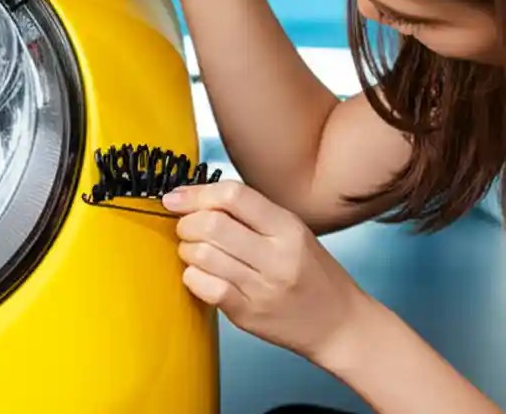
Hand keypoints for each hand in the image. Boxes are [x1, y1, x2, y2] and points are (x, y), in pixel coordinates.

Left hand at [163, 180, 373, 364]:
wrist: (341, 325)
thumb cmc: (313, 275)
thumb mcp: (293, 232)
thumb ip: (250, 213)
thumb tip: (194, 197)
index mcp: (289, 229)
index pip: (234, 196)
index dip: (196, 193)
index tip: (176, 197)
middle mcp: (277, 257)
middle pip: (211, 225)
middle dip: (186, 223)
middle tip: (186, 228)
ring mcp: (262, 288)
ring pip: (202, 255)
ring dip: (186, 250)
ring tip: (195, 252)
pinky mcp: (247, 315)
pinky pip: (204, 287)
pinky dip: (192, 276)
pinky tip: (201, 275)